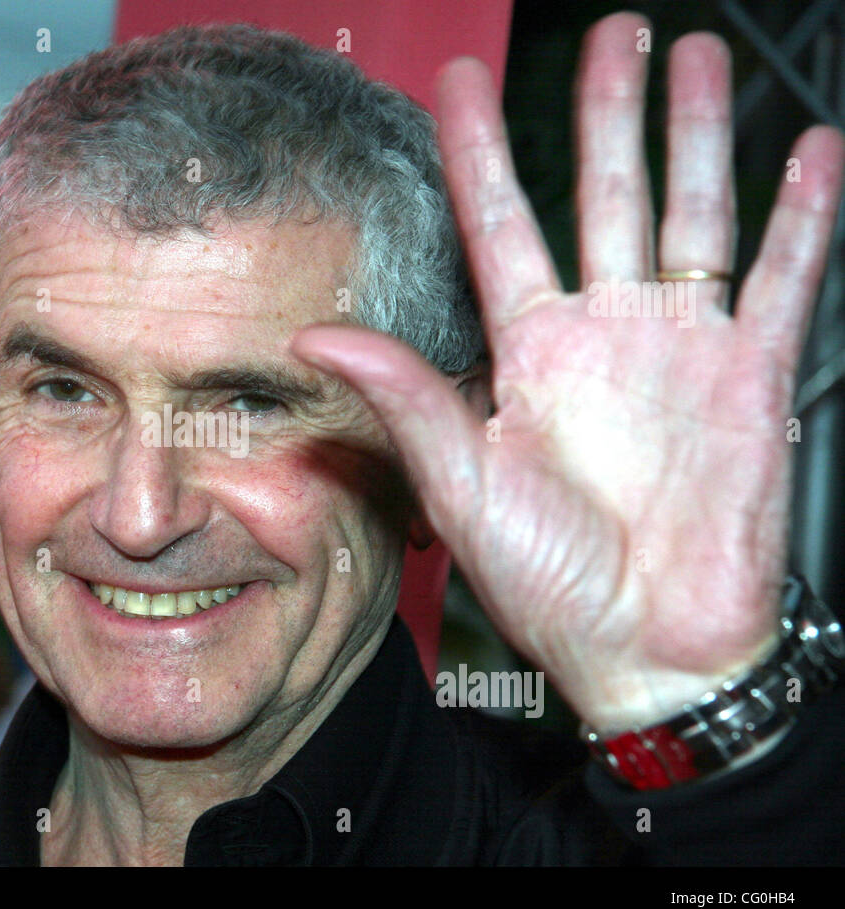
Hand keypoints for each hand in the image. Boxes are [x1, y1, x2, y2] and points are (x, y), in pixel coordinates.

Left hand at [291, 12, 844, 730]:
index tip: (461, 78)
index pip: (500, 224)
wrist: (649, 645)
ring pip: (692, 213)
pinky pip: (783, 277)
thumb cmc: (551, 583)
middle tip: (613, 32)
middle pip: (603, 195)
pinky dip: (803, 216)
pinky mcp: (752, 375)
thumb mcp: (464, 488)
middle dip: (606, 111)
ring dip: (695, 135)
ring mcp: (680, 346)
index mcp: (528, 353)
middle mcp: (602, 333)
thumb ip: (406, 402)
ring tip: (697, 56)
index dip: (480, 151)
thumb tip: (316, 337)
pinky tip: (811, 151)